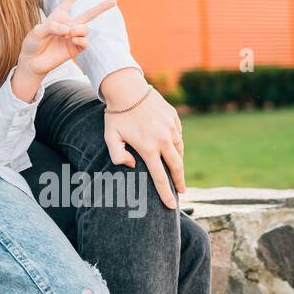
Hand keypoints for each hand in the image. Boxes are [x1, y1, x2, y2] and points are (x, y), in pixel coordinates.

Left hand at [17, 0, 116, 77]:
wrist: (32, 61)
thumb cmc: (33, 43)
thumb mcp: (38, 30)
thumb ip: (53, 27)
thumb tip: (69, 30)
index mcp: (58, 16)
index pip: (69, 0)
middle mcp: (68, 25)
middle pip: (88, 14)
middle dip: (102, 7)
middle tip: (114, 0)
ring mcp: (73, 37)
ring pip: (85, 28)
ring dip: (79, 29)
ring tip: (69, 34)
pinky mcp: (75, 49)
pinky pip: (85, 42)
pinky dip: (81, 39)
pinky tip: (73, 40)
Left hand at [100, 67, 185, 209]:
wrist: (127, 88)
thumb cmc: (116, 115)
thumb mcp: (110, 136)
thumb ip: (118, 155)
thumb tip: (133, 165)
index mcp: (149, 147)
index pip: (160, 177)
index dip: (166, 193)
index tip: (171, 205)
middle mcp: (164, 139)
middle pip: (176, 166)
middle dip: (179, 181)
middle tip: (182, 191)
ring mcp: (171, 128)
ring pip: (179, 150)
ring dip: (178, 162)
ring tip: (175, 170)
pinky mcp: (174, 118)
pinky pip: (178, 135)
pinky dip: (176, 144)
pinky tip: (171, 147)